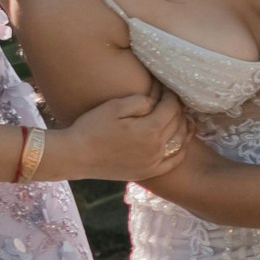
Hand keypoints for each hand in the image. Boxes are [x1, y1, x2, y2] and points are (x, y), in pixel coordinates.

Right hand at [45, 89, 191, 184]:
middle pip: (177, 123)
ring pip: (179, 141)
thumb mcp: (115, 106)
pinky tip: (182, 141)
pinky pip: (173, 161)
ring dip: (184, 126)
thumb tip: (156, 101)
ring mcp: (153, 163)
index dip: (171, 95)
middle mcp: (156, 148)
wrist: (76, 156)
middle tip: (172, 99)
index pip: (172, 107)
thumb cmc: (92, 127)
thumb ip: (141, 101)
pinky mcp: (147, 172)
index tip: (166, 87)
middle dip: (177, 108)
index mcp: (150, 130)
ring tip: (181, 115)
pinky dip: (182, 149)